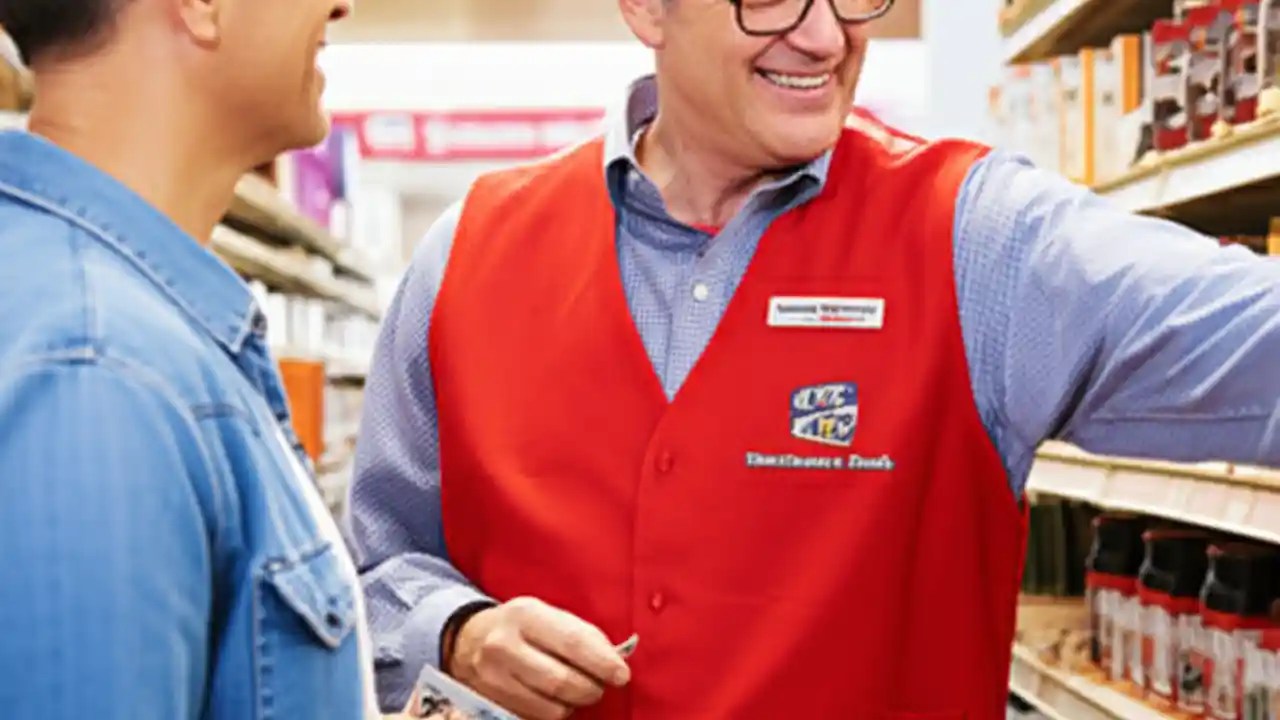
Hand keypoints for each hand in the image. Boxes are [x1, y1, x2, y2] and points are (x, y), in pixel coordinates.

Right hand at [449, 597, 630, 719]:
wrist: (468, 638)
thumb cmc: (521, 626)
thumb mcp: (547, 614)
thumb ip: (582, 634)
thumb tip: (616, 660)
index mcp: (525, 615)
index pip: (572, 642)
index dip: (602, 662)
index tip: (622, 675)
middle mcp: (504, 646)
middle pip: (562, 681)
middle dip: (591, 689)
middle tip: (600, 686)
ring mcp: (493, 677)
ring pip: (551, 707)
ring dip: (574, 704)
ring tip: (576, 690)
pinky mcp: (490, 702)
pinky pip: (535, 718)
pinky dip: (554, 712)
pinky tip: (554, 698)